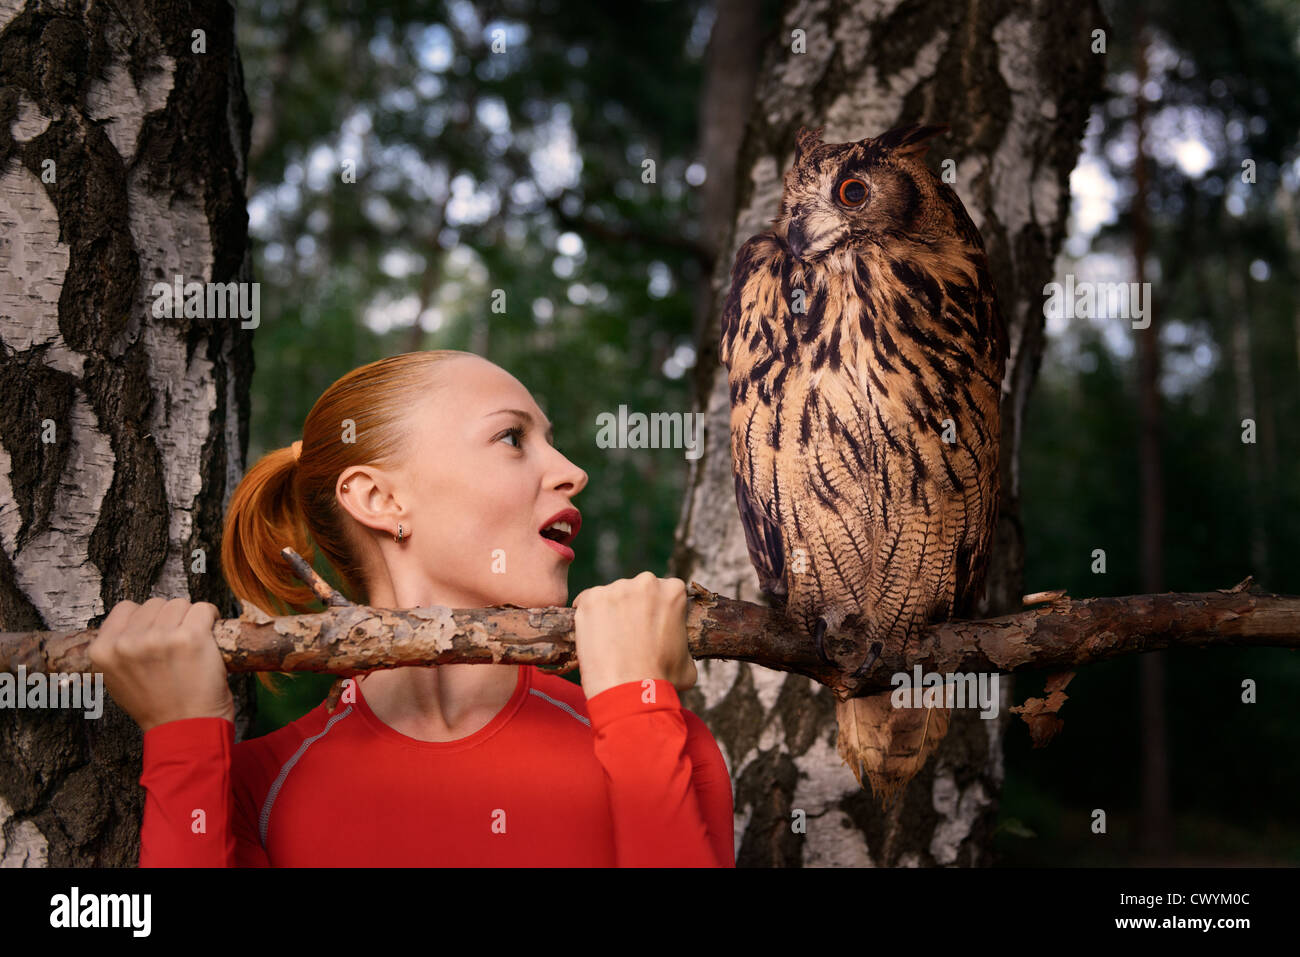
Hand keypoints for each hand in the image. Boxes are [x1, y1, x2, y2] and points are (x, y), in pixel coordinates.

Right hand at [88, 597, 235, 732]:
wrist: (186, 729)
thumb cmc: (158, 707)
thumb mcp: (118, 680)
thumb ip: (118, 650)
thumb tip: (131, 625)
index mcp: (103, 650)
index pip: (126, 608)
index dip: (146, 619)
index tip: (158, 634)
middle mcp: (127, 642)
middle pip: (155, 604)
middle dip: (169, 619)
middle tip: (178, 646)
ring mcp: (159, 638)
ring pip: (180, 604)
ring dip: (190, 618)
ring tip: (193, 644)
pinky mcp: (190, 637)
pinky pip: (204, 608)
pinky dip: (211, 618)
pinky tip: (210, 636)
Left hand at [571, 571, 696, 699]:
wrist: (630, 690)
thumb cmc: (661, 679)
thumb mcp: (688, 663)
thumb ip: (684, 647)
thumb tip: (681, 652)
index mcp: (673, 591)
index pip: (664, 590)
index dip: (656, 610)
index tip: (650, 626)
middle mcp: (645, 583)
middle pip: (637, 590)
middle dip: (633, 607)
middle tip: (629, 635)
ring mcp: (616, 589)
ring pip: (612, 596)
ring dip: (611, 611)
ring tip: (610, 641)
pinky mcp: (591, 599)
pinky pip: (586, 601)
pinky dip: (588, 616)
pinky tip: (592, 636)